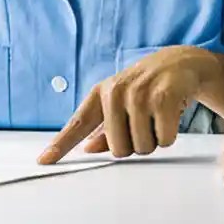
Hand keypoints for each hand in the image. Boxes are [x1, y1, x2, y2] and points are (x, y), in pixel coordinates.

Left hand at [37, 46, 218, 164]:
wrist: (180, 62)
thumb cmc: (147, 87)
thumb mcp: (122, 103)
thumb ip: (104, 128)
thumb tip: (87, 148)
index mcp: (101, 94)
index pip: (78, 123)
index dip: (60, 145)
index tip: (43, 161)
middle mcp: (116, 92)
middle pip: (119, 149)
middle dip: (135, 145)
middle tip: (144, 123)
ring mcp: (139, 94)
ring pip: (143, 147)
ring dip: (154, 139)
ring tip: (157, 116)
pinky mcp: (162, 97)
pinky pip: (164, 140)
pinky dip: (169, 135)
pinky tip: (170, 114)